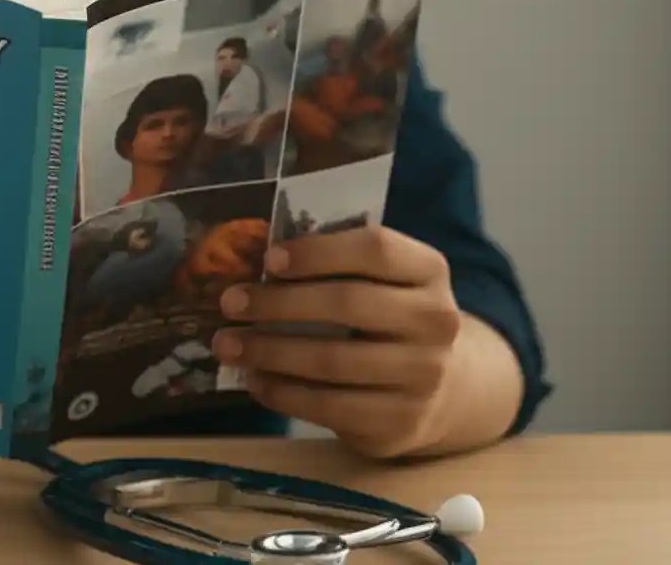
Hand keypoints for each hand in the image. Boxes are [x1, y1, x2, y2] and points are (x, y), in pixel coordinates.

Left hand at [211, 225, 461, 458]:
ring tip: (227, 345)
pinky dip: (283, 393)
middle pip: (347, 303)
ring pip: (331, 360)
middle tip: (229, 303)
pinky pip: (329, 406)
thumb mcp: (380, 283)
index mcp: (428, 271)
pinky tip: (255, 381)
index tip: (268, 259)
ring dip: (269, 352)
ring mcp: (422, 374)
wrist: (443, 389)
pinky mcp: (400, 421)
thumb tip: (256, 270)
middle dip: (278, 303)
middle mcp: (434, 321)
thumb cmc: (388, 320)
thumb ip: (334, 268)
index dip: (318, 252)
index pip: (376, 249)